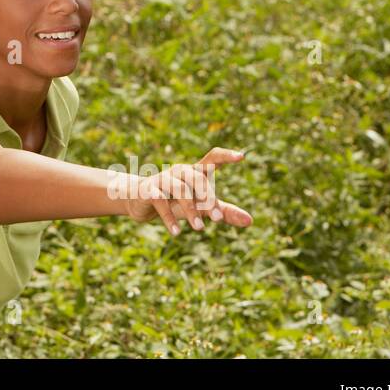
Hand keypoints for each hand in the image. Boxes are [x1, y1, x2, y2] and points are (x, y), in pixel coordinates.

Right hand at [125, 147, 251, 234]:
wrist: (138, 201)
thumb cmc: (174, 201)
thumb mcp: (200, 206)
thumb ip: (224, 211)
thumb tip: (251, 221)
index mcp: (195, 172)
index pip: (212, 158)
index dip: (225, 156)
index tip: (241, 157)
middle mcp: (180, 171)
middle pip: (198, 177)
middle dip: (209, 198)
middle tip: (218, 219)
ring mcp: (163, 179)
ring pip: (181, 190)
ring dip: (192, 210)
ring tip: (200, 229)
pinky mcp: (148, 190)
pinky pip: (161, 201)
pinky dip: (169, 218)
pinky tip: (177, 233)